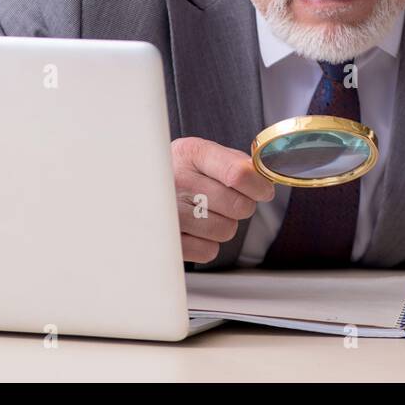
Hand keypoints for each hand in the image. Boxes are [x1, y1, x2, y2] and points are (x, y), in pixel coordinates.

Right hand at [172, 136, 274, 263]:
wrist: (141, 186)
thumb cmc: (183, 171)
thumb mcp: (205, 155)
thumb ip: (237, 162)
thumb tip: (264, 179)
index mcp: (191, 153)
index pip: (238, 173)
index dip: (259, 186)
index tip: (263, 190)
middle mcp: (176, 179)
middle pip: (238, 206)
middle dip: (241, 206)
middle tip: (227, 200)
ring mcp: (168, 211)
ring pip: (226, 230)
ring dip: (223, 225)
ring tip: (206, 213)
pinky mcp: (166, 240)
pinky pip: (208, 251)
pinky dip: (207, 244)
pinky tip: (195, 229)